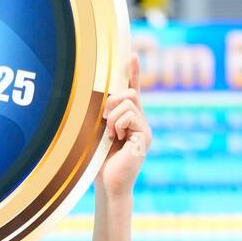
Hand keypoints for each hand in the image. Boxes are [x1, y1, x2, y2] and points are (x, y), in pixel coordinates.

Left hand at [95, 53, 152, 196]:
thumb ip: (102, 116)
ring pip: (129, 103)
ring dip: (112, 117)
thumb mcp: (97, 133)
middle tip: (103, 121)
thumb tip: (101, 99)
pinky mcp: (144, 136)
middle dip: (113, 101)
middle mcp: (140, 122)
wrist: (108, 185)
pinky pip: (129, 116)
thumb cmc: (99, 163)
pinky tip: (116, 140)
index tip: (132, 54)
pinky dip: (117, 125)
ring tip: (110, 136)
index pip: (133, 92)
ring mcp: (144, 129)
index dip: (133, 73)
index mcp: (128, 120)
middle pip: (130, 93)